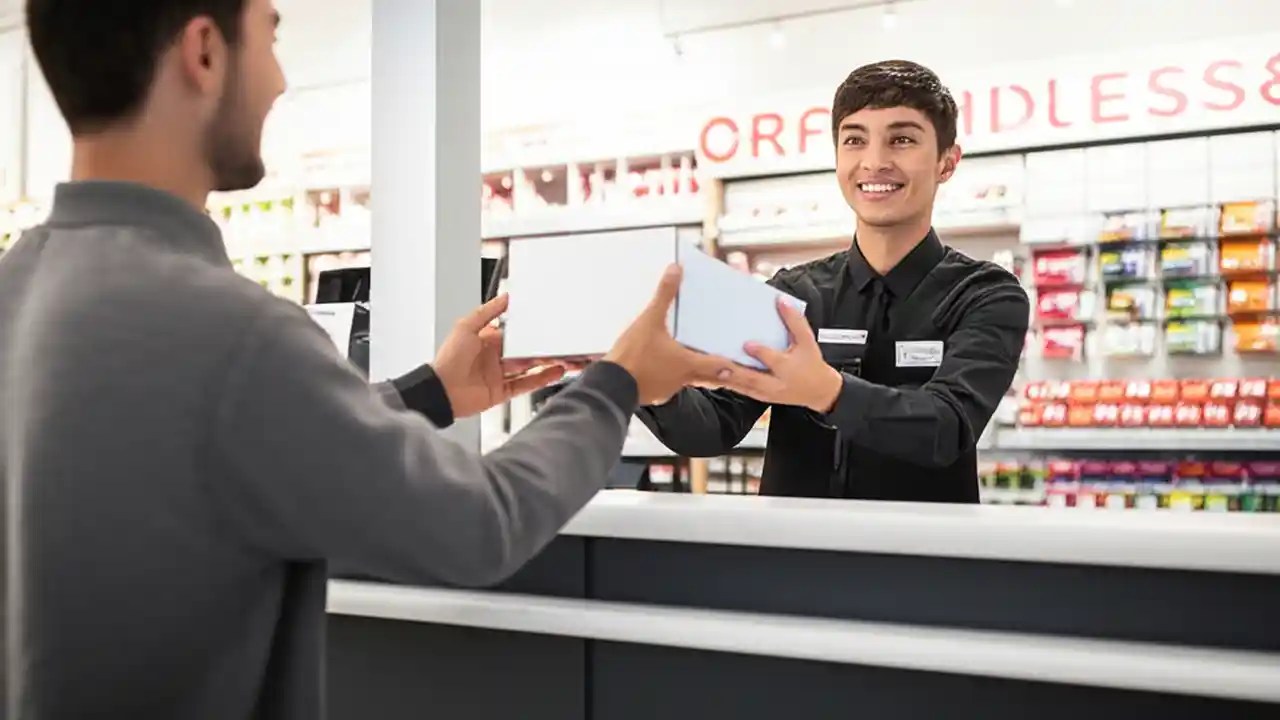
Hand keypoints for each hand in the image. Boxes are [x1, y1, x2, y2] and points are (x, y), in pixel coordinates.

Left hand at [434, 294, 569, 417]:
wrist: (441, 391)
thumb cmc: (448, 359)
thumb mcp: (466, 326)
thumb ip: (487, 312)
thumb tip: (505, 297)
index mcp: (488, 341)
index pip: (516, 333)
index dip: (531, 331)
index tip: (547, 325)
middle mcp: (496, 358)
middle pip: (527, 352)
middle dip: (545, 348)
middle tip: (563, 342)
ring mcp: (500, 376)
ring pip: (531, 368)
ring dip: (549, 363)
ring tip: (567, 357)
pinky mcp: (502, 392)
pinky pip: (526, 384)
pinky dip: (542, 379)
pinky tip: (555, 371)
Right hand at [605, 265, 737, 404]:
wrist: (610, 385)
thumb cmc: (633, 355)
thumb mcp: (649, 320)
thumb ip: (664, 295)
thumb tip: (676, 271)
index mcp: (687, 364)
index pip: (719, 366)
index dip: (731, 364)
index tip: (740, 361)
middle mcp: (682, 380)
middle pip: (708, 378)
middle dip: (716, 370)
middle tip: (726, 362)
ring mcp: (667, 389)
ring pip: (687, 381)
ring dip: (693, 373)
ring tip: (694, 360)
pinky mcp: (652, 394)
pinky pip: (667, 385)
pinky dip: (671, 377)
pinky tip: (664, 368)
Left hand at [717, 298, 843, 413]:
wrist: (819, 391)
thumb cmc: (811, 362)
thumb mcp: (807, 341)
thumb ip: (795, 321)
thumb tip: (782, 300)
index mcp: (788, 367)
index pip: (773, 360)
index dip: (760, 353)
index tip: (746, 344)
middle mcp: (776, 382)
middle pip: (753, 379)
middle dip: (737, 372)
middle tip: (720, 364)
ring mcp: (767, 392)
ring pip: (745, 387)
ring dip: (729, 379)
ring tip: (713, 370)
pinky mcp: (761, 397)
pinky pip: (743, 391)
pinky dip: (731, 384)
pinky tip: (718, 375)